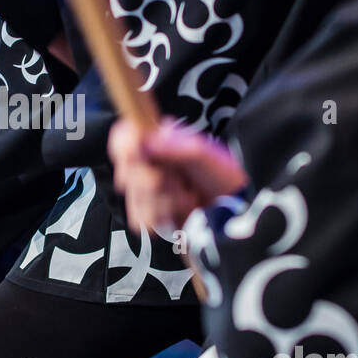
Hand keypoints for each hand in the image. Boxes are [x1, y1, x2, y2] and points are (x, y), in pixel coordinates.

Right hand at [108, 118, 246, 233]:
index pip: (123, 138)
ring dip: (164, 201)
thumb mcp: (207, 156)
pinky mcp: (149, 214)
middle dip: (154, 181)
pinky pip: (141, 219)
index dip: (126, 146)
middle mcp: (148, 164)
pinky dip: (164, 218)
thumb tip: (147, 140)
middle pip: (126, 173)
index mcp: (158, 142)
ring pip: (134, 198)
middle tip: (179, 180)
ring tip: (188, 198)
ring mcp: (145, 191)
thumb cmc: (224, 178)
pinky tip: (181, 212)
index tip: (137, 151)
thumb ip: (177, 146)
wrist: (235, 211)